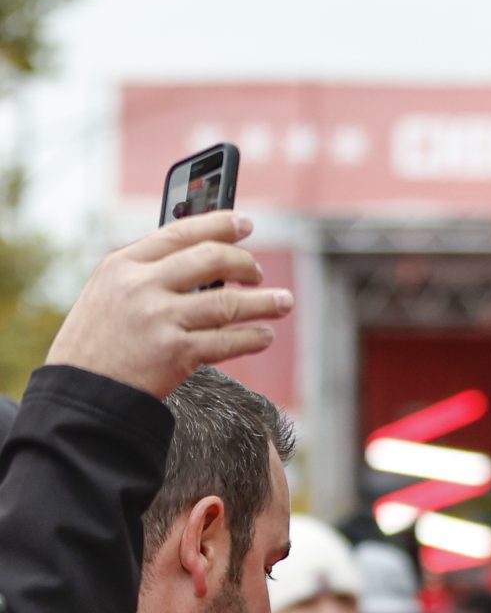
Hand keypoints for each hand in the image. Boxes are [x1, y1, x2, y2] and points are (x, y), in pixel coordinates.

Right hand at [45, 213, 290, 395]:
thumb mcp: (108, 291)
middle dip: (245, 263)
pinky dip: (253, 337)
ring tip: (284, 301)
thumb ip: (147, 272)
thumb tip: (202, 260)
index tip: (245, 223)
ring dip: (265, 302)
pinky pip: (228, 341)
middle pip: (211, 259)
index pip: (179, 233)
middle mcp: (143, 286)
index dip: (218, 224)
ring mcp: (161, 319)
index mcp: (123, 265)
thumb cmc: (98, 340)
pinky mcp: (177, 353)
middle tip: (258, 273)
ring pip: (229, 302)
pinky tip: (264, 335)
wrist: (84, 389)